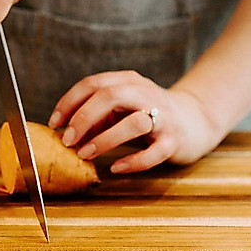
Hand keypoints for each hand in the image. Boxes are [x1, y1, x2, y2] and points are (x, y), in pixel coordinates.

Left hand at [48, 71, 224, 172]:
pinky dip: (132, 162)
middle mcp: (145, 94)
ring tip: (85, 154)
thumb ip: (95, 118)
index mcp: (128, 82)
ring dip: (104, 139)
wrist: (196, 120)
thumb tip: (65, 134)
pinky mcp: (174, 140)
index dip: (69, 103)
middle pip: (110, 96)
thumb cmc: (148, 114)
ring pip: (134, 122)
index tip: (54, 124)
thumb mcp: (120, 109)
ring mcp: (163, 117)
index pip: (93, 84)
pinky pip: (154, 152)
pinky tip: (116, 168)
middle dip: (83, 118)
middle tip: (67, 140)